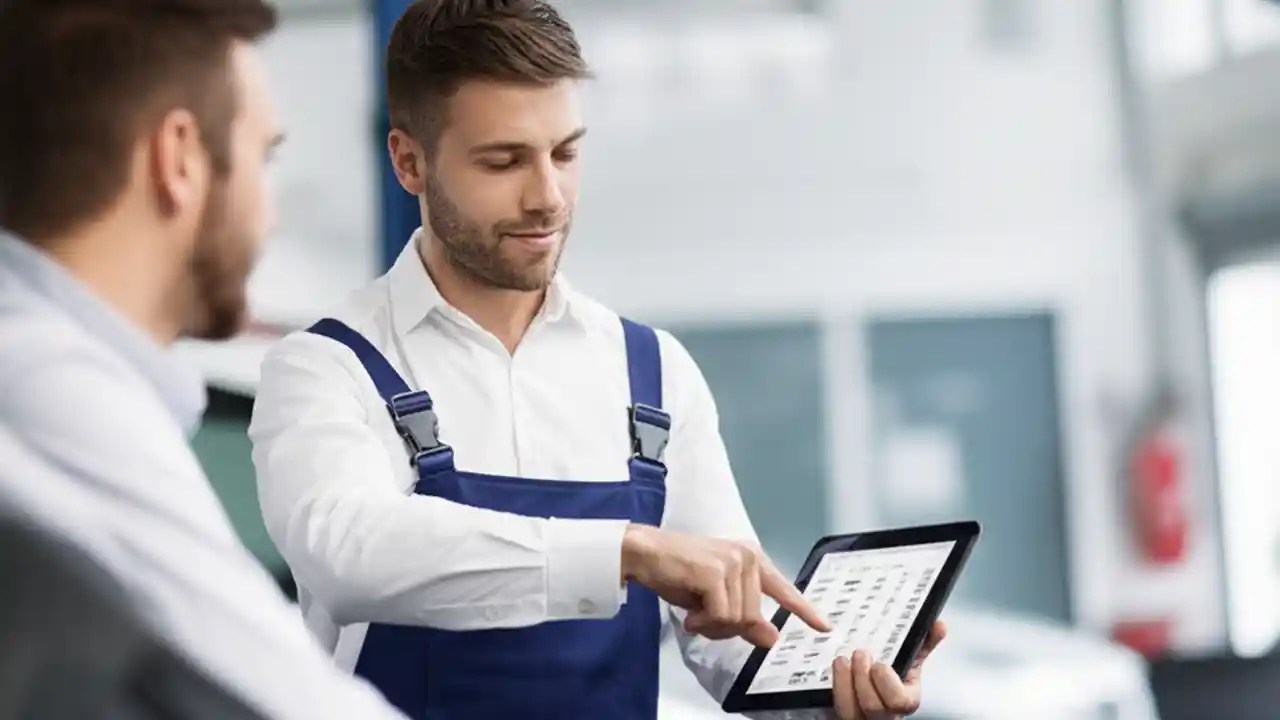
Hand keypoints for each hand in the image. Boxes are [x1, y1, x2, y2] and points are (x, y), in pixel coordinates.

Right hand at [621, 524, 830, 647]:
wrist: (645, 554)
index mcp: (751, 560)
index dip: (805, 611)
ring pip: (738, 619)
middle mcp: (748, 557)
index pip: (784, 589)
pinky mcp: (717, 571)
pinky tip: (690, 615)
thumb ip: (744, 617)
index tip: (824, 627)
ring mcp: (734, 562)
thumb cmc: (677, 573)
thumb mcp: (714, 600)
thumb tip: (771, 638)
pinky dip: (704, 623)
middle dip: (726, 628)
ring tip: (694, 614)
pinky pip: (722, 615)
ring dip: (712, 626)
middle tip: (702, 620)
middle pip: (754, 616)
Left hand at [831, 621, 945, 719]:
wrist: (869, 687)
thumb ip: (924, 643)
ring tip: (842, 660)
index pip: (900, 701)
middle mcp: (884, 714)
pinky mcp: (841, 715)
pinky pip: (834, 709)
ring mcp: (861, 717)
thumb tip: (939, 624)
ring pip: (849, 712)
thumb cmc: (892, 675)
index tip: (880, 663)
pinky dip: (833, 687)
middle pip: (873, 707)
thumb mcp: (910, 659)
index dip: (887, 683)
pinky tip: (835, 668)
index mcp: (906, 700)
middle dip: (863, 678)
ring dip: (844, 683)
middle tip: (860, 653)